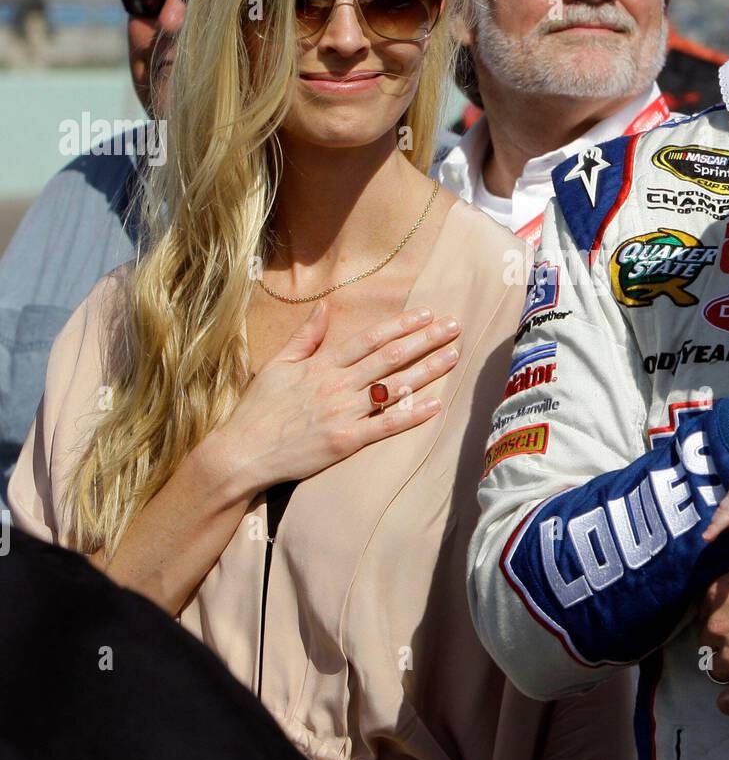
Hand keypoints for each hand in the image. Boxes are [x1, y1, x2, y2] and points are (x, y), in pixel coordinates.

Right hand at [217, 302, 459, 490]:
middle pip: (390, 357)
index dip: (401, 325)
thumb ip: (305, 336)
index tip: (426, 313)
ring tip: (453, 356)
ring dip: (427, 371)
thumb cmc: (258, 410)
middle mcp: (337, 385)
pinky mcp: (346, 441)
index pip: (370, 339)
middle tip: (454, 327)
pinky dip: (412, 415)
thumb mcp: (277, 365)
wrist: (241, 452)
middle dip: (426, 340)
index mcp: (322, 365)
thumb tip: (325, 306)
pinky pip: (386, 426)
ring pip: (394, 387)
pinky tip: (436, 405)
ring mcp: (344, 413)